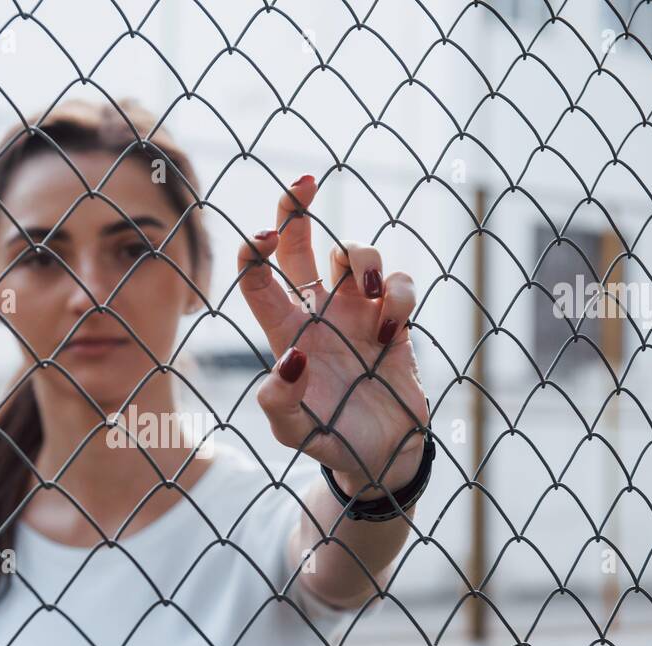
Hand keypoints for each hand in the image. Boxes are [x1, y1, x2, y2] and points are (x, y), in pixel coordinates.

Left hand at [237, 174, 428, 500]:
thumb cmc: (330, 441)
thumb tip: (291, 358)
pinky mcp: (394, 319)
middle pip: (300, 246)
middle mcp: (318, 312)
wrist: (382, 456)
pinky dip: (398, 296)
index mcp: (285, 330)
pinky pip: (398, 282)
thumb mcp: (294, 432)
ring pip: (354, 254)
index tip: (262, 235)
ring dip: (361, 257)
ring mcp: (357, 312)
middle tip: (304, 183)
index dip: (253, 250)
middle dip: (297, 210)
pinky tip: (392, 331)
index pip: (258, 279)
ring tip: (367, 291)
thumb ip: (279, 402)